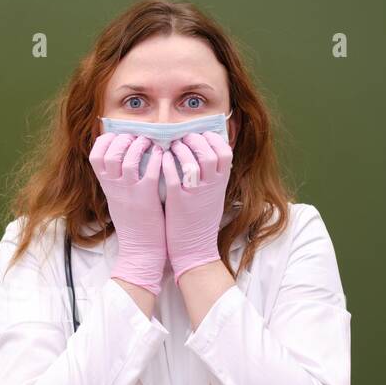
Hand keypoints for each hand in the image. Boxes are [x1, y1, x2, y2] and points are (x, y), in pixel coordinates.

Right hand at [88, 133, 166, 295]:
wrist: (140, 250)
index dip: (106, 141)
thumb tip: (121, 155)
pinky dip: (156, 158)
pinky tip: (162, 154)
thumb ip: (115, 179)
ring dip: (140, 145)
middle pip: (110, 153)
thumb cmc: (132, 223)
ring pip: (128, 159)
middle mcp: (114, 188)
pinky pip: (150, 171)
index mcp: (106, 186)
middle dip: (124, 139)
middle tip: (137, 137)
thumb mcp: (116, 198)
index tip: (118, 136)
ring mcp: (129, 192)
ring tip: (150, 142)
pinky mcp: (147, 198)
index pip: (95, 155)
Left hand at [163, 131, 232, 282]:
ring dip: (180, 149)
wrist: (195, 250)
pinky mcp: (178, 202)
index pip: (225, 152)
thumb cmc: (201, 221)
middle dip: (195, 140)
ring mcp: (195, 194)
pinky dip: (166, 164)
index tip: (202, 134)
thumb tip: (208, 153)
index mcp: (221, 184)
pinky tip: (160, 159)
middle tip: (183, 138)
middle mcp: (211, 187)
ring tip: (171, 146)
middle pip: (208, 152)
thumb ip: (213, 176)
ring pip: (191, 162)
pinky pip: (172, 176)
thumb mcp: (214, 196)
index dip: (213, 139)